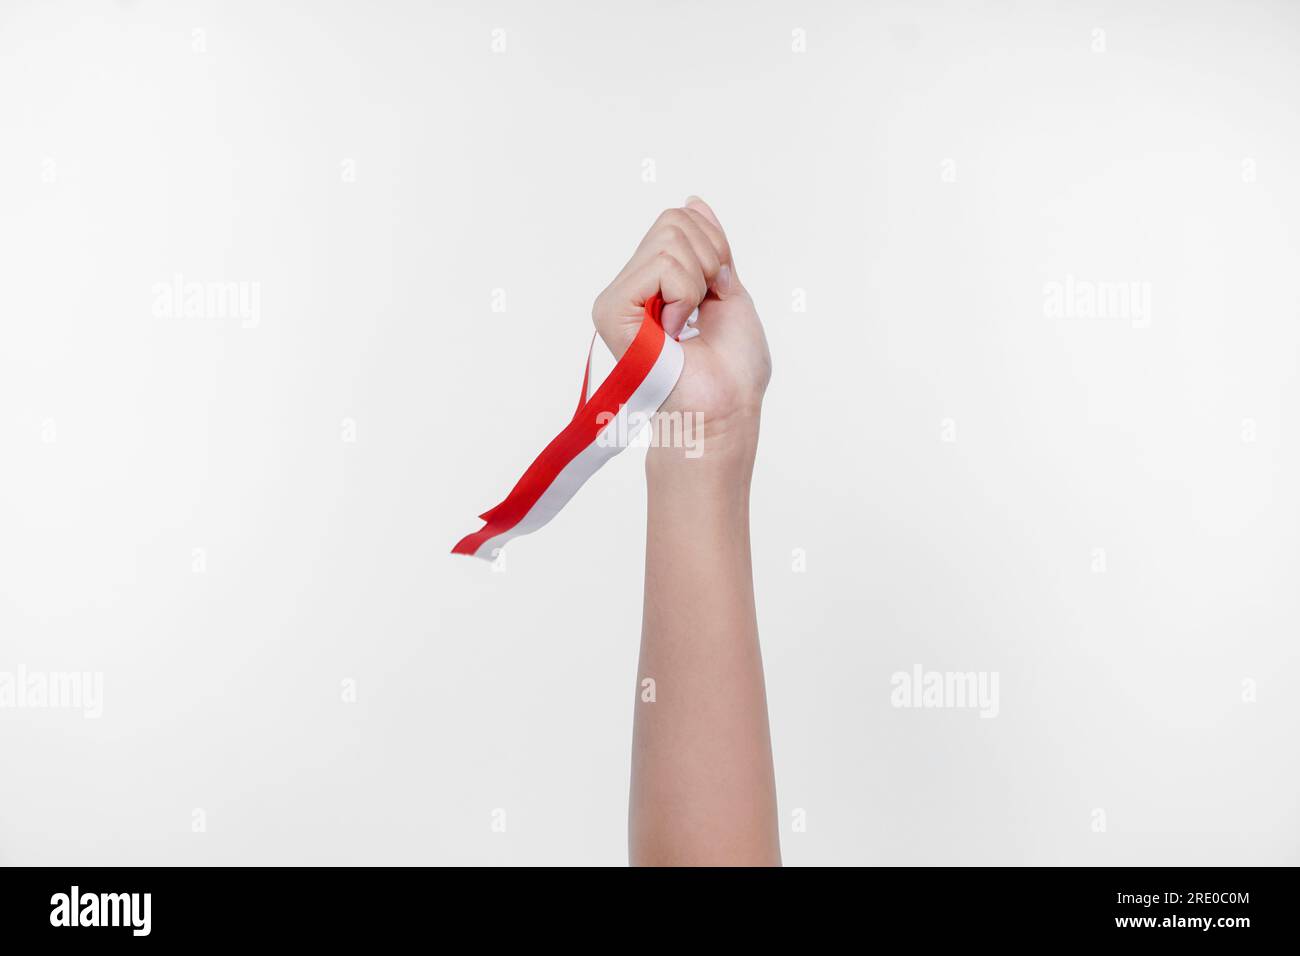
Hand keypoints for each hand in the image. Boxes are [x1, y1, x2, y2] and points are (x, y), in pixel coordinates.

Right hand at [591, 197, 770, 462]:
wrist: (725, 408)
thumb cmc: (732, 369)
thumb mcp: (729, 289)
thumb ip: (710, 247)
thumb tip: (692, 203)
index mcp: (654, 281)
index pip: (680, 218)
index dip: (714, 247)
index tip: (717, 293)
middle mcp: (630, 287)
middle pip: (673, 221)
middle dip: (708, 261)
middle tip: (703, 309)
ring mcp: (617, 299)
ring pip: (669, 241)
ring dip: (697, 283)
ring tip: (688, 325)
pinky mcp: (611, 312)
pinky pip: (662, 267)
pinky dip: (684, 294)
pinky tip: (675, 331)